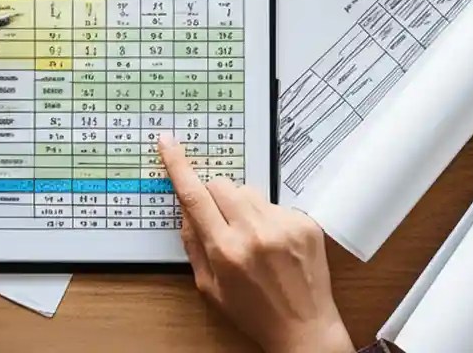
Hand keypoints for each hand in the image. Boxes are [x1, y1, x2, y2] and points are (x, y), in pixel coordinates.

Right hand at [159, 136, 353, 352]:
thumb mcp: (210, 287)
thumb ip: (193, 245)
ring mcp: (283, 225)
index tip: (167, 143)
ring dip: (242, 206)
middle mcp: (254, 232)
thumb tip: (187, 211)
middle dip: (214, 197)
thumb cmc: (254, 313)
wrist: (304, 328)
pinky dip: (268, 217)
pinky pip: (274, 203)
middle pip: (221, 185)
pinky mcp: (305, 223)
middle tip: (221, 222)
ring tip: (253, 237)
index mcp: (225, 250)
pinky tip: (275, 244)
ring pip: (248, 191)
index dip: (178, 166)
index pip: (194, 196)